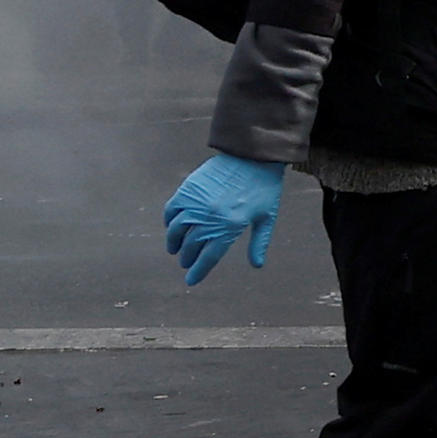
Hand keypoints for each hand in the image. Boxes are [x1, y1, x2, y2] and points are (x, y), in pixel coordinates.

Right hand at [164, 152, 281, 285]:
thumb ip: (259, 242)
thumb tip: (257, 265)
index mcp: (230, 227)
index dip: (198, 271)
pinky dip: (169, 221)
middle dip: (187, 258)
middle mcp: (210, 217)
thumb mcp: (267, 217)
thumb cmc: (264, 188)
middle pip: (191, 246)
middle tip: (186, 263)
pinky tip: (172, 226)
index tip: (191, 281)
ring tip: (176, 249)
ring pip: (176, 231)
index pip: (209, 257)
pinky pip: (171, 210)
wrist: (253, 156)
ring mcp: (196, 203)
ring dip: (174, 243)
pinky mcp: (187, 190)